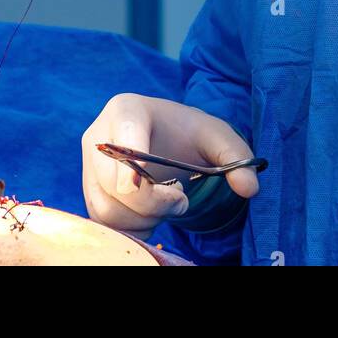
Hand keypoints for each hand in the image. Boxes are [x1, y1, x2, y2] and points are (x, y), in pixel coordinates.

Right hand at [81, 94, 258, 238]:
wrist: (165, 141)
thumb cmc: (188, 134)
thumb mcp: (216, 137)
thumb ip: (235, 157)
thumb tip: (249, 187)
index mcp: (126, 109)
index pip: (125, 140)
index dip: (139, 166)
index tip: (165, 187)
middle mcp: (98, 135)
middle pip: (117, 184)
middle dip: (155, 202)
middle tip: (181, 198)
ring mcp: (88, 166)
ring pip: (110, 209)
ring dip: (145, 219)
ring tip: (167, 203)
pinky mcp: (89, 193)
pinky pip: (104, 223)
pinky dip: (132, 228)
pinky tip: (152, 216)